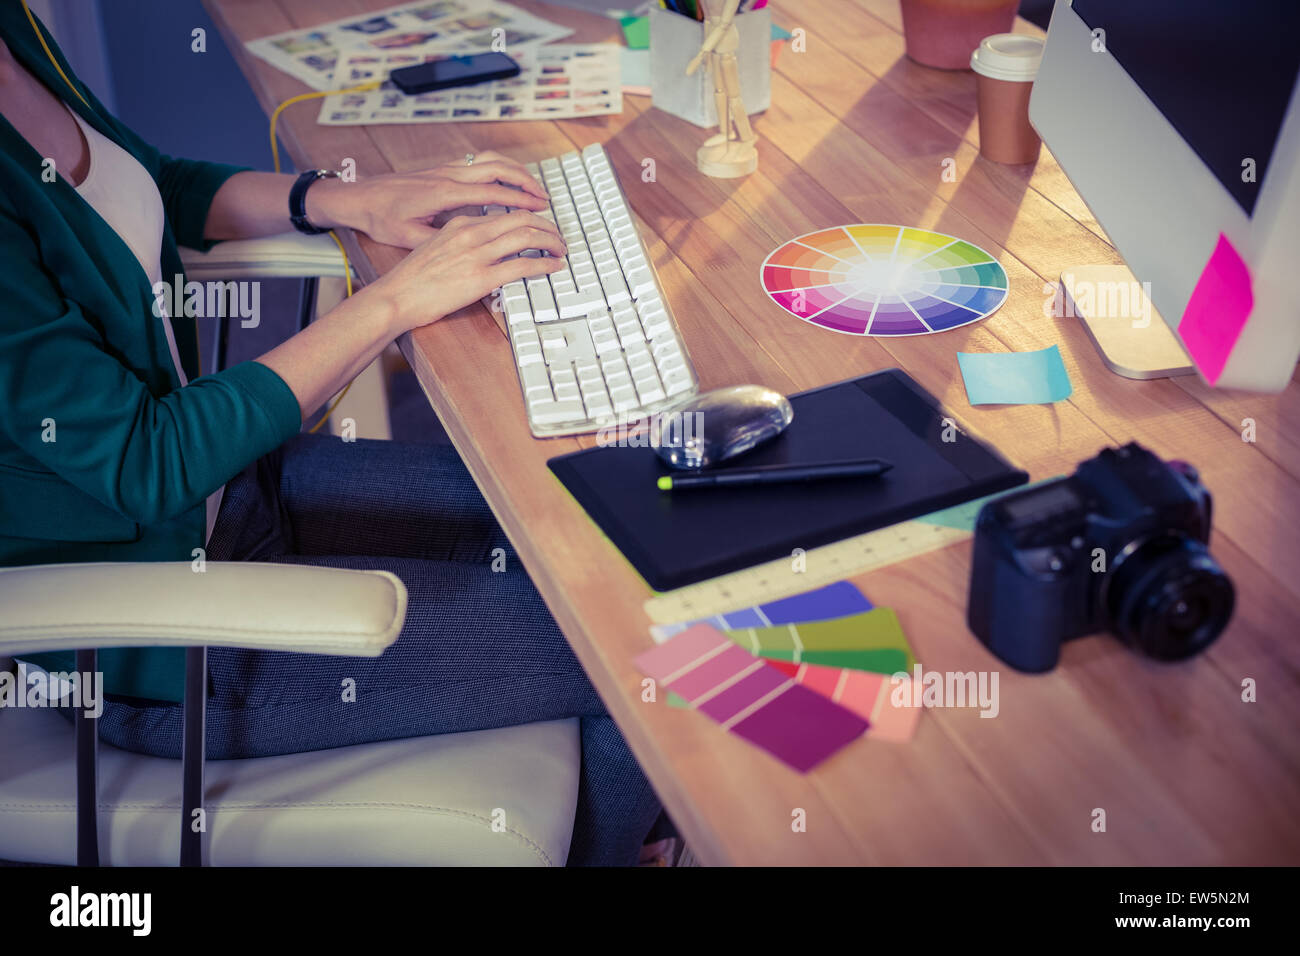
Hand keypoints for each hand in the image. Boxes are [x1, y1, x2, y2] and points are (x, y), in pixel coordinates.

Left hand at [305, 151, 549, 248]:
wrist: (359, 196)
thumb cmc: (381, 218)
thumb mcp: (409, 238)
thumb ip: (441, 240)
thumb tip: (470, 250)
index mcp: (444, 194)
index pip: (492, 193)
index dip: (519, 200)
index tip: (540, 208)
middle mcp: (448, 176)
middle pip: (498, 169)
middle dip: (525, 181)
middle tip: (545, 198)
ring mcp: (446, 169)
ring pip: (490, 161)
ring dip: (515, 171)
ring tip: (533, 188)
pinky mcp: (442, 170)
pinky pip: (479, 162)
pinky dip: (499, 168)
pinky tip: (507, 181)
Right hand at [362, 210, 565, 333]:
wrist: (395, 296)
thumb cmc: (410, 279)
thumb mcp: (435, 248)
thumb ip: (459, 243)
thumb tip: (481, 249)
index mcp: (460, 224)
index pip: (505, 213)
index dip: (529, 218)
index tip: (541, 227)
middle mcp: (471, 233)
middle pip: (522, 219)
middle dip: (547, 226)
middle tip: (559, 237)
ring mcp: (476, 254)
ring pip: (526, 236)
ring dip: (551, 242)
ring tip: (561, 250)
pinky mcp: (481, 278)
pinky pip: (522, 264)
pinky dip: (544, 263)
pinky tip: (553, 267)